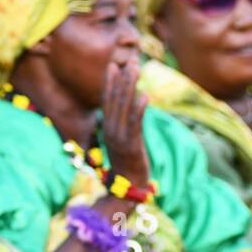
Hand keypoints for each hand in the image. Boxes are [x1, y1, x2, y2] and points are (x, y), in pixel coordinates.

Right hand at [101, 60, 150, 188]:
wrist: (126, 189)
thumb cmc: (127, 165)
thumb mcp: (122, 142)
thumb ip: (125, 125)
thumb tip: (132, 107)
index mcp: (107, 128)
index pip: (107, 101)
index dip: (110, 82)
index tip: (113, 65)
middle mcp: (110, 130)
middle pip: (115, 100)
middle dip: (122, 79)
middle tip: (130, 61)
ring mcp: (120, 138)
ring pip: (124, 107)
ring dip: (130, 86)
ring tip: (135, 69)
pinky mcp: (131, 145)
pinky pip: (135, 124)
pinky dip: (139, 109)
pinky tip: (144, 95)